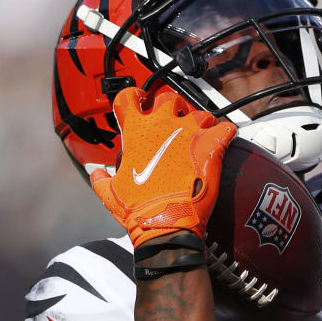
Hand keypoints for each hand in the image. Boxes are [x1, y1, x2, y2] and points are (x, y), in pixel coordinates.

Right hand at [90, 88, 235, 246]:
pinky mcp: (211, 145)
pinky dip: (225, 132)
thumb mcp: (110, 194)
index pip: (128, 97)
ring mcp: (189, 133)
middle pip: (168, 99)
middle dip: (171, 108)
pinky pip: (225, 128)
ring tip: (200, 135)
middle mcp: (162, 125)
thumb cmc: (138, 209)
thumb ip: (100, 179)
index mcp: (135, 132)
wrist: (167, 224)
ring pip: (199, 112)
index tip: (139, 101)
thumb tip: (96, 173)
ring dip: (200, 121)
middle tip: (174, 122)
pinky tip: (222, 140)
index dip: (133, 97)